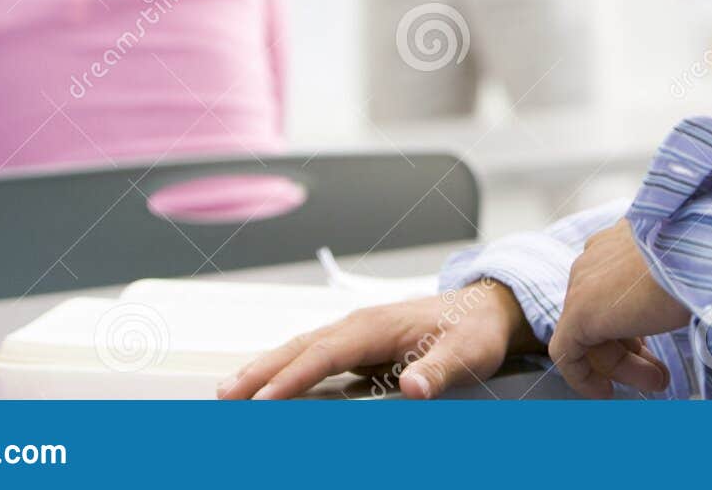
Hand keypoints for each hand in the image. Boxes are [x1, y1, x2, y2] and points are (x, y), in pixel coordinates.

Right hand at [218, 279, 539, 399]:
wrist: (486, 310)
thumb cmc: (474, 330)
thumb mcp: (465, 352)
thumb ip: (438, 370)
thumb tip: (414, 389)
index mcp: (376, 325)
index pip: (325, 353)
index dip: (293, 378)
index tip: (264, 401)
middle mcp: (359, 326)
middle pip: (300, 348)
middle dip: (260, 371)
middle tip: (225, 396)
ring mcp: (356, 335)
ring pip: (301, 350)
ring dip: (265, 369)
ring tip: (231, 391)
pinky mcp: (359, 347)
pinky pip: (314, 359)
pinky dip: (286, 371)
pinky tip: (269, 388)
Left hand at [548, 220, 685, 396]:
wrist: (698, 253)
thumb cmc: (703, 259)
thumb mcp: (685, 269)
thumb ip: (672, 283)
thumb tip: (684, 304)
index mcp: (619, 240)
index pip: (614, 290)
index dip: (635, 325)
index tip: (655, 348)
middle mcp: (596, 258)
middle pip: (603, 314)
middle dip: (632, 350)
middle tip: (661, 375)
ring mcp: (583, 283)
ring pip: (590, 334)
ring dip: (622, 366)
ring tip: (657, 383)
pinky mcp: (578, 312)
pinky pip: (567, 351)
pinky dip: (583, 376)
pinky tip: (605, 393)